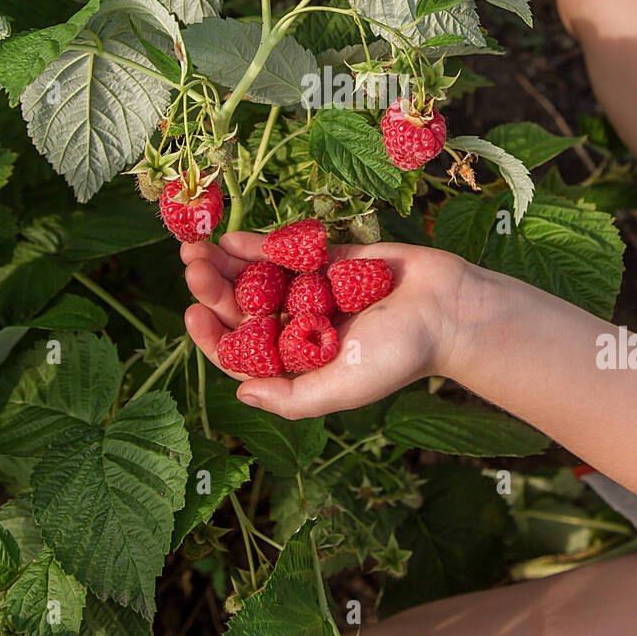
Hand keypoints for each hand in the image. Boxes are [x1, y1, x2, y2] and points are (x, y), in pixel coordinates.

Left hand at [182, 233, 474, 419]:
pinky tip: (230, 238)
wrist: (447, 310)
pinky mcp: (328, 260)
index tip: (192, 315)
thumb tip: (240, 394)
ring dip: (226, 264)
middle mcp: (299, 327)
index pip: (242, 352)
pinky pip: (287, 252)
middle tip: (189, 266)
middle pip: (243, 308)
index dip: (212, 335)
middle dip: (212, 288)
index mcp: (298, 361)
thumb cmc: (398, 356)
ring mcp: (312, 291)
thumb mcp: (340, 388)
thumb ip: (291, 397)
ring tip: (197, 248)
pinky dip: (259, 245)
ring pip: (257, 278)